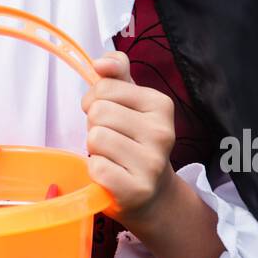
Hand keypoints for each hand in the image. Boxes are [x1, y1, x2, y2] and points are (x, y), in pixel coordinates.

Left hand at [81, 50, 175, 225]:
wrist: (152, 194)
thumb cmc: (134, 141)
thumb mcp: (130, 102)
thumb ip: (116, 73)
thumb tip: (100, 63)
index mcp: (161, 104)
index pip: (104, 87)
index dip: (96, 100)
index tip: (109, 115)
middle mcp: (162, 133)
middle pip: (98, 112)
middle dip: (95, 125)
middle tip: (111, 140)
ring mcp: (151, 163)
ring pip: (96, 138)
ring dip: (95, 149)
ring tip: (112, 157)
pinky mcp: (136, 189)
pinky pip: (97, 167)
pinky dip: (96, 172)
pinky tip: (112, 176)